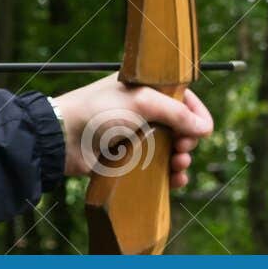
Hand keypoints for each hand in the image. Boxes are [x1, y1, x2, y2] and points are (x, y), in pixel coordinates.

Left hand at [52, 74, 213, 186]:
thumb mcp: (141, 102)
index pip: (182, 97)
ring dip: (182, 158)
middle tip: (182, 150)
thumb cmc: (98, 112)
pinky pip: (157, 167)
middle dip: (188, 140)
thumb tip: (205, 128)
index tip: (204, 130)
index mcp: (144, 88)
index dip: (196, 114)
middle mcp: (141, 110)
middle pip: (180, 126)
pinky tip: (176, 180)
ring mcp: (135, 135)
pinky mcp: (128, 158)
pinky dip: (170, 174)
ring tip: (179, 165)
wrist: (62, 139)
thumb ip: (176, 112)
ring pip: (171, 148)